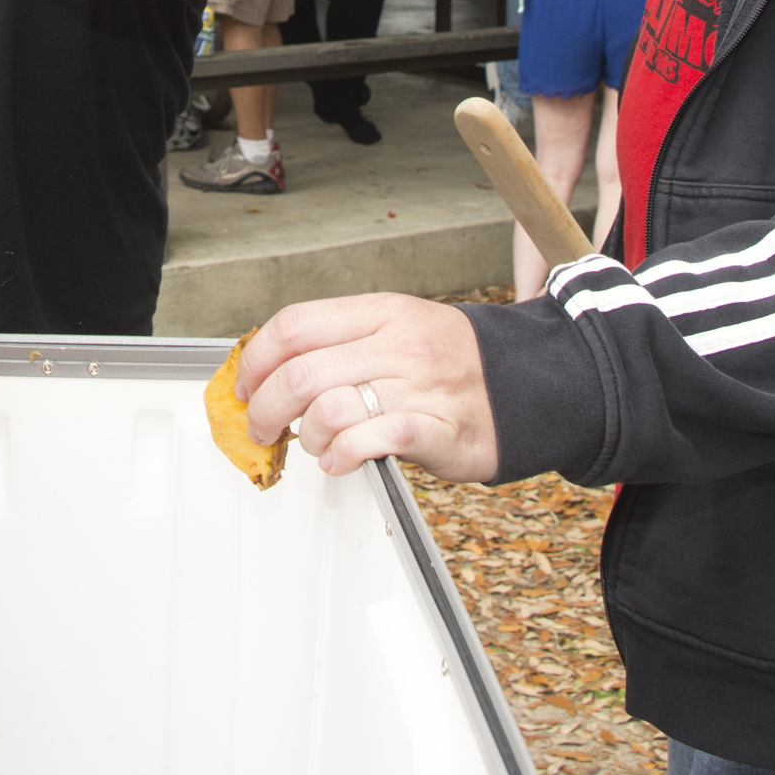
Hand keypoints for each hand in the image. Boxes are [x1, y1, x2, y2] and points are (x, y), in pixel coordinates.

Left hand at [237, 293, 498, 482]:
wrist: (530, 384)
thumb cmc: (453, 362)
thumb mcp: (399, 329)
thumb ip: (342, 342)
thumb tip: (272, 369)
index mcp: (382, 312)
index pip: (295, 325)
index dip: (256, 359)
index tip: (244, 385)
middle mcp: (398, 344)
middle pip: (301, 373)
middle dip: (265, 409)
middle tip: (262, 428)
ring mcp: (420, 386)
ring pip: (329, 409)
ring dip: (307, 436)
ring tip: (315, 444)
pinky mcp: (439, 429)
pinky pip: (372, 440)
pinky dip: (342, 456)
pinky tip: (339, 461)